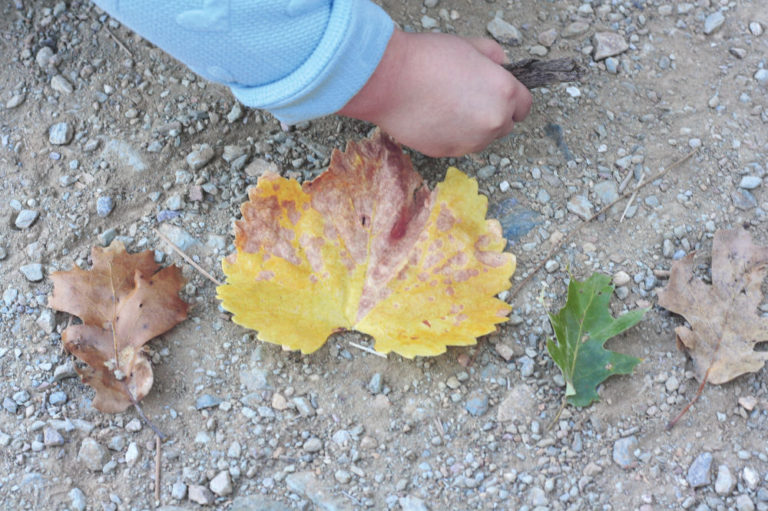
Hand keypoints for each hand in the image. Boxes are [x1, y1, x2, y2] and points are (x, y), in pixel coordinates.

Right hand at [338, 29, 531, 157]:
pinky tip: (433, 118)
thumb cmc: (427, 59)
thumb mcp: (468, 46)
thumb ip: (492, 56)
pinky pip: (457, 146)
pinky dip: (451, 136)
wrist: (389, 81)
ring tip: (447, 108)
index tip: (498, 96)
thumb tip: (501, 63)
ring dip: (472, 128)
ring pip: (481, 139)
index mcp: (505, 93)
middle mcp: (493, 122)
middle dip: (493, 115)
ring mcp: (470, 142)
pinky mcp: (448, 153)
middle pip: (505, 126)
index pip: (525, 106)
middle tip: (468, 99)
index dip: (512, 99)